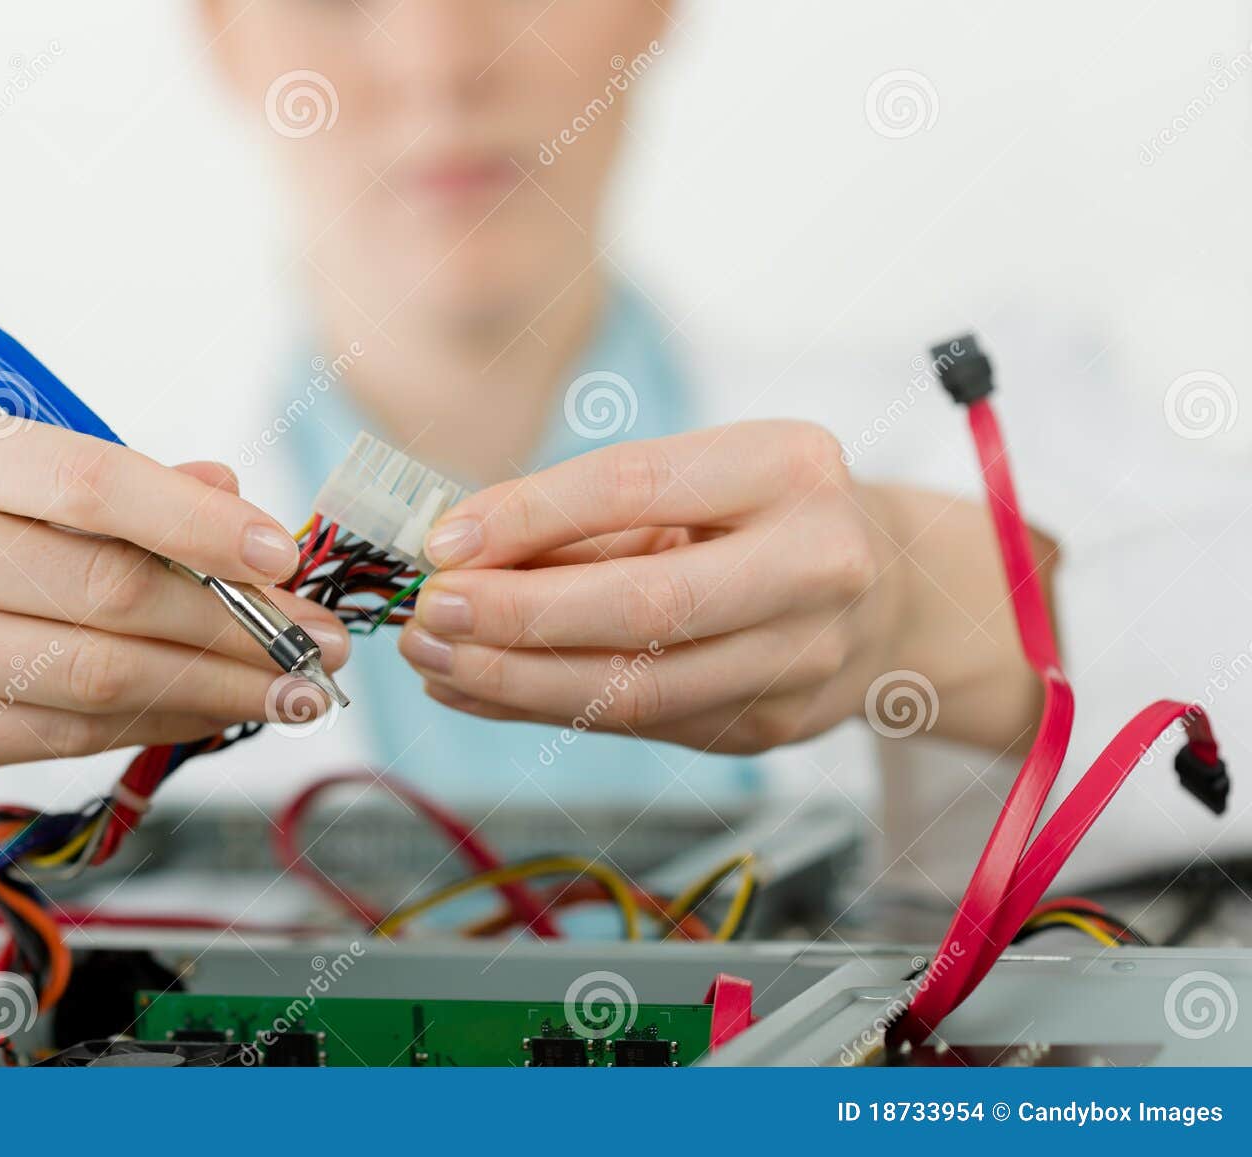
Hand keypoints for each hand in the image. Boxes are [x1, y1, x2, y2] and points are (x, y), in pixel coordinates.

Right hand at [0, 410, 348, 785]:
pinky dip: (160, 723)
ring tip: (294, 689)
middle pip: (109, 593)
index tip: (288, 557)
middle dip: (238, 624)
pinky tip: (216, 712)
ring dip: (217, 688)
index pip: (91, 484)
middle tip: (321, 644)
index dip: (201, 526)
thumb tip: (237, 499)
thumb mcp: (12, 488)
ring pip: (97, 677)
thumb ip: (127, 487)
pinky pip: (68, 736)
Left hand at [395, 422, 907, 753]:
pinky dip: (543, 708)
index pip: (638, 486)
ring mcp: (803, 659)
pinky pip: (638, 725)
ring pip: (637, 690)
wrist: (886, 593)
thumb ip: (587, 514)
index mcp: (790, 468)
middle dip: (517, 617)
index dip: (528, 516)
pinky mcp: (772, 726)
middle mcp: (816, 565)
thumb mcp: (696, 478)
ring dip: (514, 680)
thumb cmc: (760, 516)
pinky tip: (477, 688)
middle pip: (644, 606)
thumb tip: (454, 552)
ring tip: (434, 660)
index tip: (441, 541)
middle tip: (428, 615)